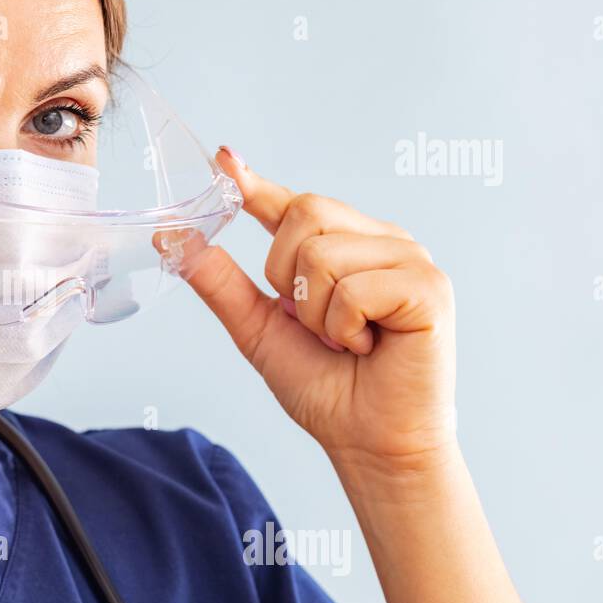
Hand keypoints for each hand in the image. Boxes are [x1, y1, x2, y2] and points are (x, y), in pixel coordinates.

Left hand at [181, 148, 457, 477]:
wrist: (368, 442)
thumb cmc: (326, 388)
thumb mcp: (257, 329)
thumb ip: (220, 281)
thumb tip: (173, 235)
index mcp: (344, 245)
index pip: (292, 203)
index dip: (256, 184)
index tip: (223, 160)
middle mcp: (380, 241)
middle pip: (304, 214)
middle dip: (285, 278)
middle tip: (313, 324)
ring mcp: (409, 259)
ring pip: (322, 253)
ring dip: (315, 314)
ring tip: (345, 340)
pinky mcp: (430, 287)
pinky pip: (355, 287)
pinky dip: (345, 326)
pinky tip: (368, 346)